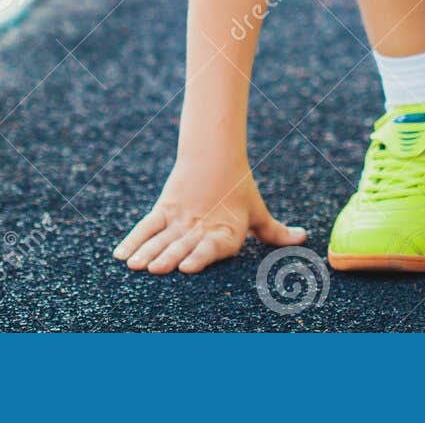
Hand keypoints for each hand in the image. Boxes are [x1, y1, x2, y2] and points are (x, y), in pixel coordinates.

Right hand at [112, 157, 305, 273]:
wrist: (216, 155)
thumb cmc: (239, 190)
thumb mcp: (258, 212)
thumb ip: (275, 232)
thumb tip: (303, 238)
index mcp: (224, 231)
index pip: (210, 246)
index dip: (198, 256)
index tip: (185, 267)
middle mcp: (200, 226)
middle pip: (181, 243)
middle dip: (166, 257)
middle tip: (154, 270)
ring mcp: (179, 218)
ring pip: (160, 236)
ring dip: (146, 251)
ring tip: (135, 266)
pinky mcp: (165, 209)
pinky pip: (146, 226)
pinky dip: (133, 239)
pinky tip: (121, 256)